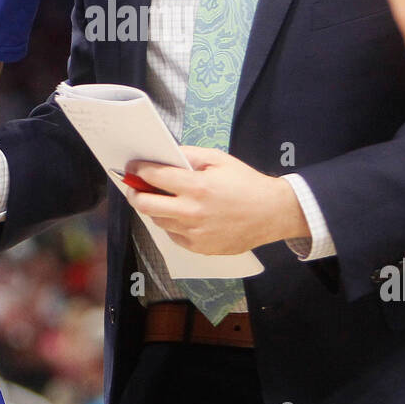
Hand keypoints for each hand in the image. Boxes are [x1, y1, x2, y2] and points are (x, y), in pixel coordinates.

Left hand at [123, 148, 308, 254]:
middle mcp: (192, 212)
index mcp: (197, 187)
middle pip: (144, 205)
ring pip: (157, 221)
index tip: (132, 168)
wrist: (272, 213)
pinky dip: (172, 223)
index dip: (138, 170)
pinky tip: (182, 214)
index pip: (154, 177)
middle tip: (135, 186)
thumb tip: (164, 156)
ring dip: (154, 208)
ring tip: (162, 198)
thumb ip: (189, 155)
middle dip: (134, 192)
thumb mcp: (219, 159)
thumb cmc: (246, 184)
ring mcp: (194, 233)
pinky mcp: (199, 248)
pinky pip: (173, 235)